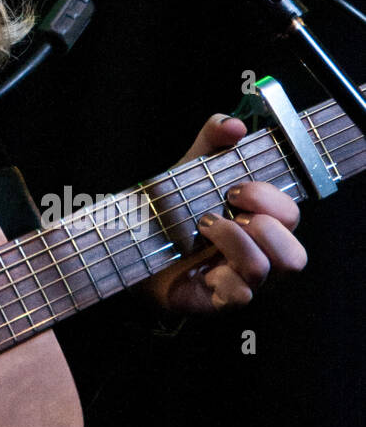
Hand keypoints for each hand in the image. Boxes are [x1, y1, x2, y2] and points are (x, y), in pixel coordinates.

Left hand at [145, 113, 306, 314]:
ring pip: (268, 271)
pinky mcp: (219, 302)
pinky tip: (199, 263)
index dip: (270, 199)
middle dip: (263, 224)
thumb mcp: (192, 168)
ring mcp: (241, 282)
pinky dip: (221, 275)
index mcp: (260, 225)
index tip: (234, 189)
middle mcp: (259, 256)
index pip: (291, 216)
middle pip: (295, 254)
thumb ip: (213, 139)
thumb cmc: (173, 208)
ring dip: (237, 243)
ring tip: (206, 228)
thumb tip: (235, 125)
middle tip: (226, 209)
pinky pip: (240, 296)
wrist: (132, 243)